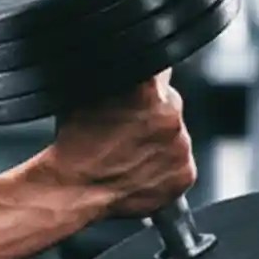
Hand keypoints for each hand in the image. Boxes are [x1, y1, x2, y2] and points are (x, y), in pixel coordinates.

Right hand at [43, 71, 196, 218]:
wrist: (74, 191)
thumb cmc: (74, 146)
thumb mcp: (86, 94)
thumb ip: (116, 78)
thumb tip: (125, 68)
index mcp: (148, 88)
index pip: (158, 67)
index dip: (146, 80)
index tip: (137, 91)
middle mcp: (171, 114)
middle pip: (169, 103)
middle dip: (152, 113)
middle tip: (126, 129)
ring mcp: (181, 146)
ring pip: (175, 135)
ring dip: (158, 140)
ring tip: (129, 153)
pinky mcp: (184, 174)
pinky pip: (179, 165)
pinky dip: (164, 167)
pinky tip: (139, 170)